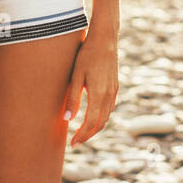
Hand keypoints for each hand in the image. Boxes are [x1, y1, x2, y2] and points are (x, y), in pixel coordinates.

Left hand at [63, 31, 118, 145]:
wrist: (105, 39)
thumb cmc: (86, 55)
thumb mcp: (76, 76)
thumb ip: (73, 99)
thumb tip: (67, 120)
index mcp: (99, 94)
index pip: (91, 123)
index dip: (82, 135)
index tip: (72, 143)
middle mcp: (109, 95)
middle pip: (100, 124)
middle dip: (88, 135)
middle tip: (75, 142)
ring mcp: (114, 91)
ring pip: (106, 117)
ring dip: (95, 127)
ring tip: (82, 132)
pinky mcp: (115, 86)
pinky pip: (110, 108)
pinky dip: (101, 117)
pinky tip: (93, 116)